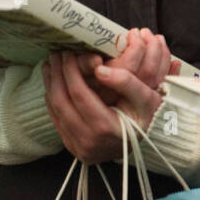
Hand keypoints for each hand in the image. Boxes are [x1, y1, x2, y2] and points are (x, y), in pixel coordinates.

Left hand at [42, 29, 174, 162]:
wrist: (146, 143)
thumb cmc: (148, 118)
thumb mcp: (146, 98)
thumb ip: (127, 82)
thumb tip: (100, 69)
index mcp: (105, 128)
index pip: (79, 94)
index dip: (71, 71)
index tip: (68, 53)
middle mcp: (87, 141)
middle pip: (61, 102)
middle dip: (57, 75)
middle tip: (55, 54)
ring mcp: (77, 146)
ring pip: (55, 111)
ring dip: (51, 85)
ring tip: (51, 65)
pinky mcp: (72, 146)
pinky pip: (56, 119)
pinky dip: (53, 98)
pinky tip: (54, 83)